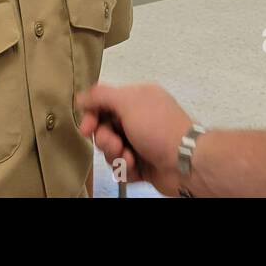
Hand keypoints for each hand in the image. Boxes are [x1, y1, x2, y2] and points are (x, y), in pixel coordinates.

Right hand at [76, 83, 193, 195]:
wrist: (185, 162)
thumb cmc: (157, 128)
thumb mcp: (129, 102)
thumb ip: (101, 96)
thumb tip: (81, 96)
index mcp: (137, 99)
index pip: (104, 103)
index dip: (92, 116)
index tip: (87, 129)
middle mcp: (138, 119)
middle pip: (104, 129)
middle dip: (106, 140)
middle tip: (116, 144)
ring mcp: (140, 143)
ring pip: (111, 151)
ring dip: (116, 156)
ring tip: (130, 158)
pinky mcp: (142, 165)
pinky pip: (121, 168)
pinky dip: (126, 169)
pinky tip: (136, 168)